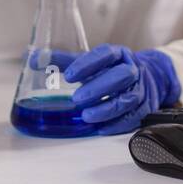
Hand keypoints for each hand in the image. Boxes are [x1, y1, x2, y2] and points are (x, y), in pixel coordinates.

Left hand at [64, 44, 180, 134]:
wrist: (149, 78)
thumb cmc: (112, 70)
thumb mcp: (91, 62)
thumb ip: (63, 61)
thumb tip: (33, 58)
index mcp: (118, 54)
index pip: (105, 54)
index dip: (88, 64)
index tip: (69, 75)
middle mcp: (132, 69)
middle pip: (121, 76)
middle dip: (98, 88)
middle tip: (76, 98)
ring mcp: (140, 89)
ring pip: (127, 99)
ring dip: (106, 109)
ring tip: (86, 116)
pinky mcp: (144, 108)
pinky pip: (133, 117)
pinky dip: (116, 124)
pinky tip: (101, 128)